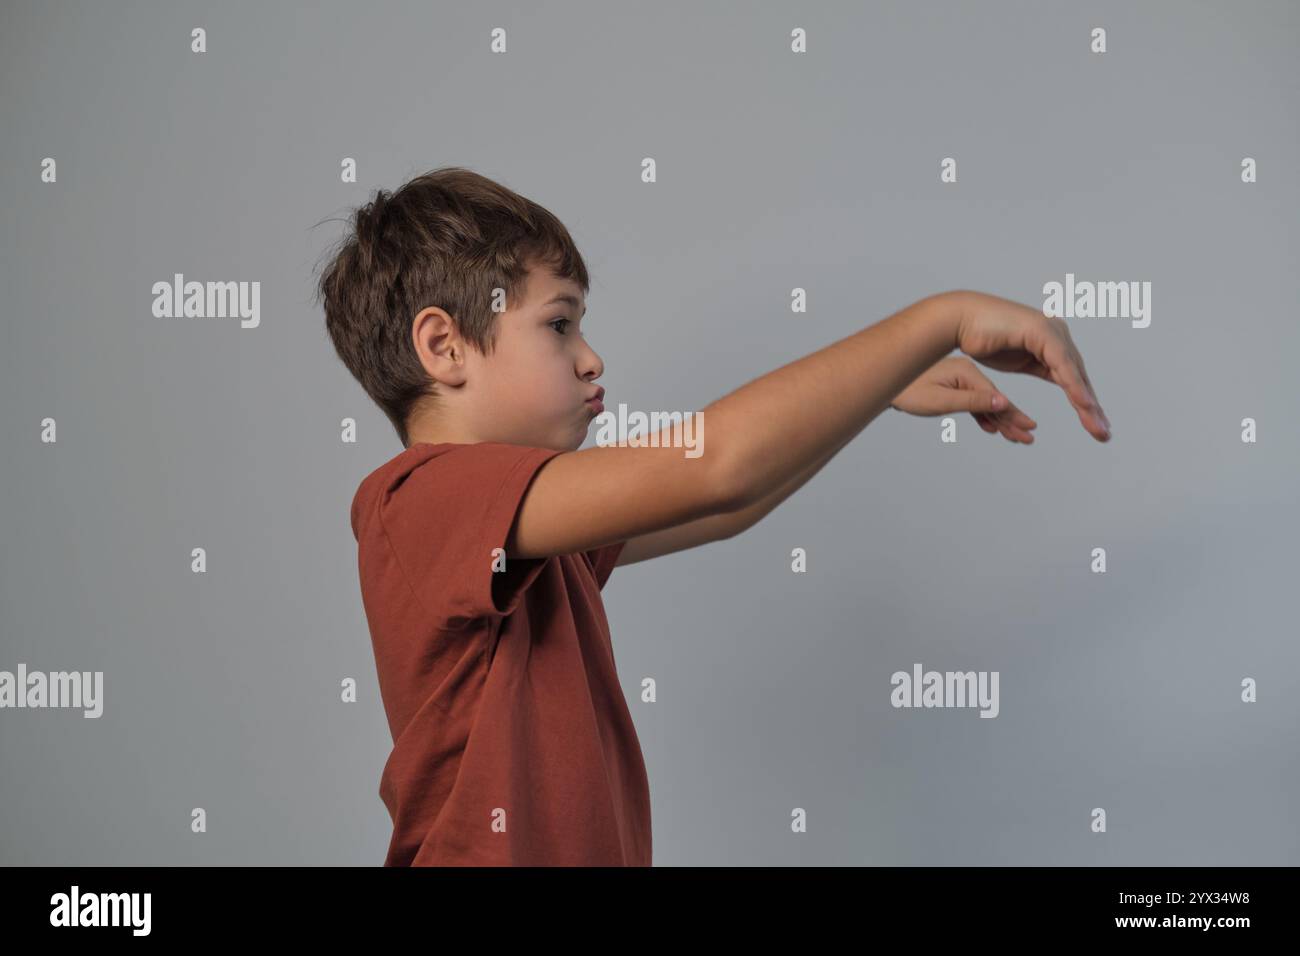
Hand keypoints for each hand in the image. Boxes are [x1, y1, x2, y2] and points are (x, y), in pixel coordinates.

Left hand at [890, 355, 1038, 442]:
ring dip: (999, 420)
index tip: (1030, 427)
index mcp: (967, 372)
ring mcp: (960, 380)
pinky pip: (973, 403)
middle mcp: (967, 374)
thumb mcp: (942, 400)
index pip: (996, 397)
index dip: (1013, 414)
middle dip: (1011, 420)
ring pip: (985, 403)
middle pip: (994, 400)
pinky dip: (982, 416)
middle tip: (1029, 436)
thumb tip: (1002, 401)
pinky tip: (991, 428)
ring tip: (1015, 436)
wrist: (887, 383)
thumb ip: (973, 402)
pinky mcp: (953, 387)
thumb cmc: (909, 391)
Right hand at [951, 291, 1110, 440]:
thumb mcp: (1016, 359)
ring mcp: (1051, 331)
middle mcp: (1057, 334)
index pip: (1073, 377)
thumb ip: (1037, 364)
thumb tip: (1050, 372)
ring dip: (1087, 403)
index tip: (1094, 426)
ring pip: (1074, 373)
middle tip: (1103, 434)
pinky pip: (1062, 365)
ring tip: (1096, 426)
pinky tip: (1084, 404)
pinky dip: (1074, 386)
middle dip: (1092, 408)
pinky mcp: (1043, 332)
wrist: (959, 320)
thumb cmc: (981, 338)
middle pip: (1079, 377)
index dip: (1084, 403)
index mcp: (1052, 340)